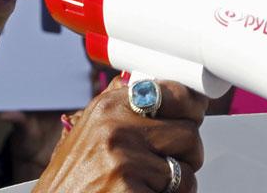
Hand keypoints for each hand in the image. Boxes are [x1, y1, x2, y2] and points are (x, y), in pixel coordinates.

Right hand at [33, 76, 207, 191]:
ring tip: (150, 187)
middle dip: (187, 155)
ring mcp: (122, 160)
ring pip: (186, 171)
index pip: (172, 92)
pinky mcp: (128, 190)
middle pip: (189, 133)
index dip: (191, 107)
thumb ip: (119, 108)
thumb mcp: (87, 133)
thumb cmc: (71, 181)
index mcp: (108, 107)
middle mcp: (115, 127)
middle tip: (168, 166)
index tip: (195, 114)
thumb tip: (153, 84)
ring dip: (177, 185)